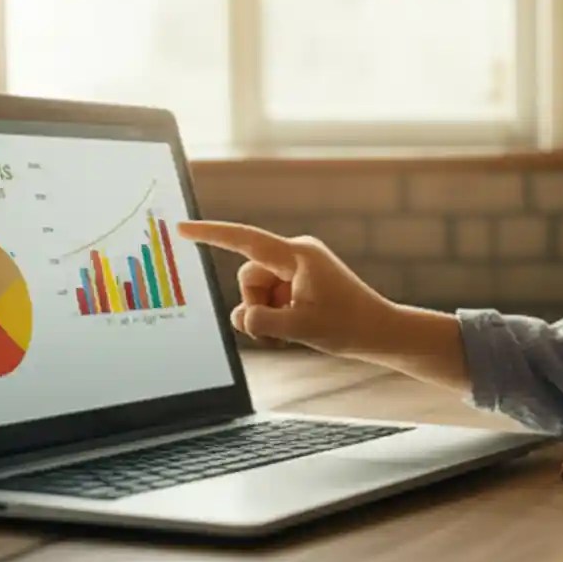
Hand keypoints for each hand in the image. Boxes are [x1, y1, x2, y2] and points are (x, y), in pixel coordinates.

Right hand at [177, 221, 395, 355]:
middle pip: (249, 277)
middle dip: (255, 307)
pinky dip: (275, 316)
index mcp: (297, 255)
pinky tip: (295, 328)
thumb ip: (262, 322)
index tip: (182, 228)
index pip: (244, 240)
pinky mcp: (300, 281)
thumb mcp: (300, 329)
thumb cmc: (348, 327)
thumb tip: (242, 316)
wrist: (380, 332)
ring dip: (265, 315)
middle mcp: (296, 255)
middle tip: (280, 332)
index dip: (211, 234)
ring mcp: (298, 268)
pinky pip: (270, 297)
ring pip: (257, 291)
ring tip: (291, 332)